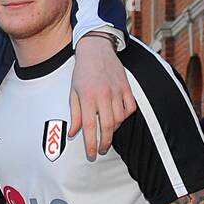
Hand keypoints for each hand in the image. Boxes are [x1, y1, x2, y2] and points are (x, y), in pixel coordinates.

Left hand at [69, 34, 134, 158]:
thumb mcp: (73, 93)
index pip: (89, 126)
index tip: (92, 154)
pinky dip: (125, 116)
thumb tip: (73, 133)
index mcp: (87, 98)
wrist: (96, 50)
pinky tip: (118, 117)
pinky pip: (130, 108)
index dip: (91, 143)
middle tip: (102, 150)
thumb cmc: (82, 73)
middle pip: (107, 126)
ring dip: (114, 129)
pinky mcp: (127, 86)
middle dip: (105, 142)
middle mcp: (103, 95)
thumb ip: (74, 114)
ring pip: (120, 118)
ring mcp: (117, 91)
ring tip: (107, 131)